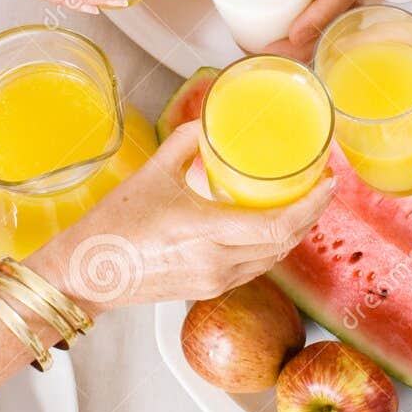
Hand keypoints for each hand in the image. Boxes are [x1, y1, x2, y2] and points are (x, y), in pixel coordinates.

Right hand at [35, 123, 332, 309]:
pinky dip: (269, 246)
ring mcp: (215, 280)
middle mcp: (216, 262)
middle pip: (285, 243)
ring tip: (301, 204)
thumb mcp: (152, 172)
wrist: (84, 274)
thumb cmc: (112, 224)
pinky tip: (269, 227)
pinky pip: (254, 268)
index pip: (278, 225)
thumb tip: (212, 120)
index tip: (327, 182)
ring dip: (292, 233)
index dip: (312, 206)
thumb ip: (186, 141)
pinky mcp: (209, 290)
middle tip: (321, 187)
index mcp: (204, 231)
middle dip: (310, 216)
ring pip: (272, 259)